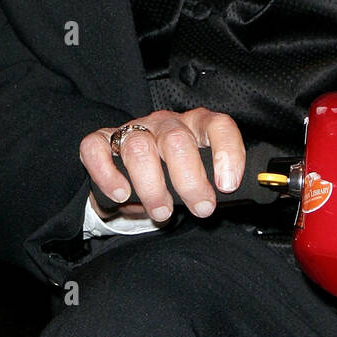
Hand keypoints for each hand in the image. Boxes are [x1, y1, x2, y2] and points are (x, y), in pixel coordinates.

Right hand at [80, 108, 245, 222]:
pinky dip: (107, 174)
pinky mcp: (102, 141)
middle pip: (177, 140)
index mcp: (196, 126)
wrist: (132, 172)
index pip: (218, 125)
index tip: (227, 185)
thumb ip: (216, 182)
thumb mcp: (200, 174)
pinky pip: (97, 149)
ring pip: (138, 147)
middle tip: (200, 208)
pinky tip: (121, 195)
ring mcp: (132, 129)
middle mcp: (165, 123)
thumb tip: (239, 199)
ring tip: (162, 213)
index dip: (227, 152)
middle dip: (190, 180)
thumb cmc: (173, 174)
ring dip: (151, 187)